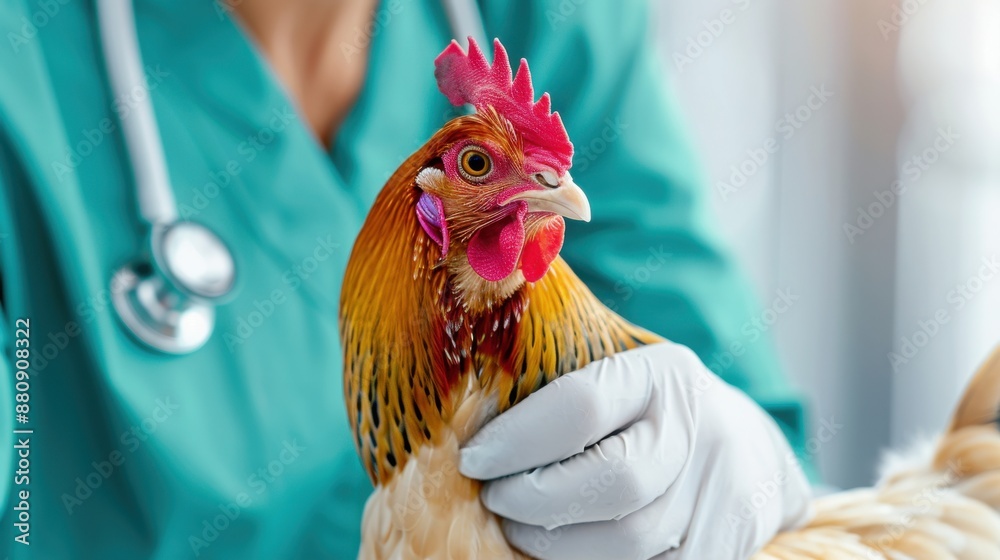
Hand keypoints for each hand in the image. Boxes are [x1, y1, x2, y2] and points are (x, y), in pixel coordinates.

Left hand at [459, 342, 810, 558]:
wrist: (751, 451)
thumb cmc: (653, 411)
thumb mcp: (621, 375)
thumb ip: (561, 384)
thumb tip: (467, 407)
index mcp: (663, 374)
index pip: (580, 407)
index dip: (516, 441)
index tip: (473, 459)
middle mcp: (699, 431)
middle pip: (610, 483)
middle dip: (534, 500)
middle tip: (495, 500)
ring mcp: (721, 494)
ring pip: (628, 544)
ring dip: (555, 546)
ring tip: (523, 530)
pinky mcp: (726, 546)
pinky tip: (561, 552)